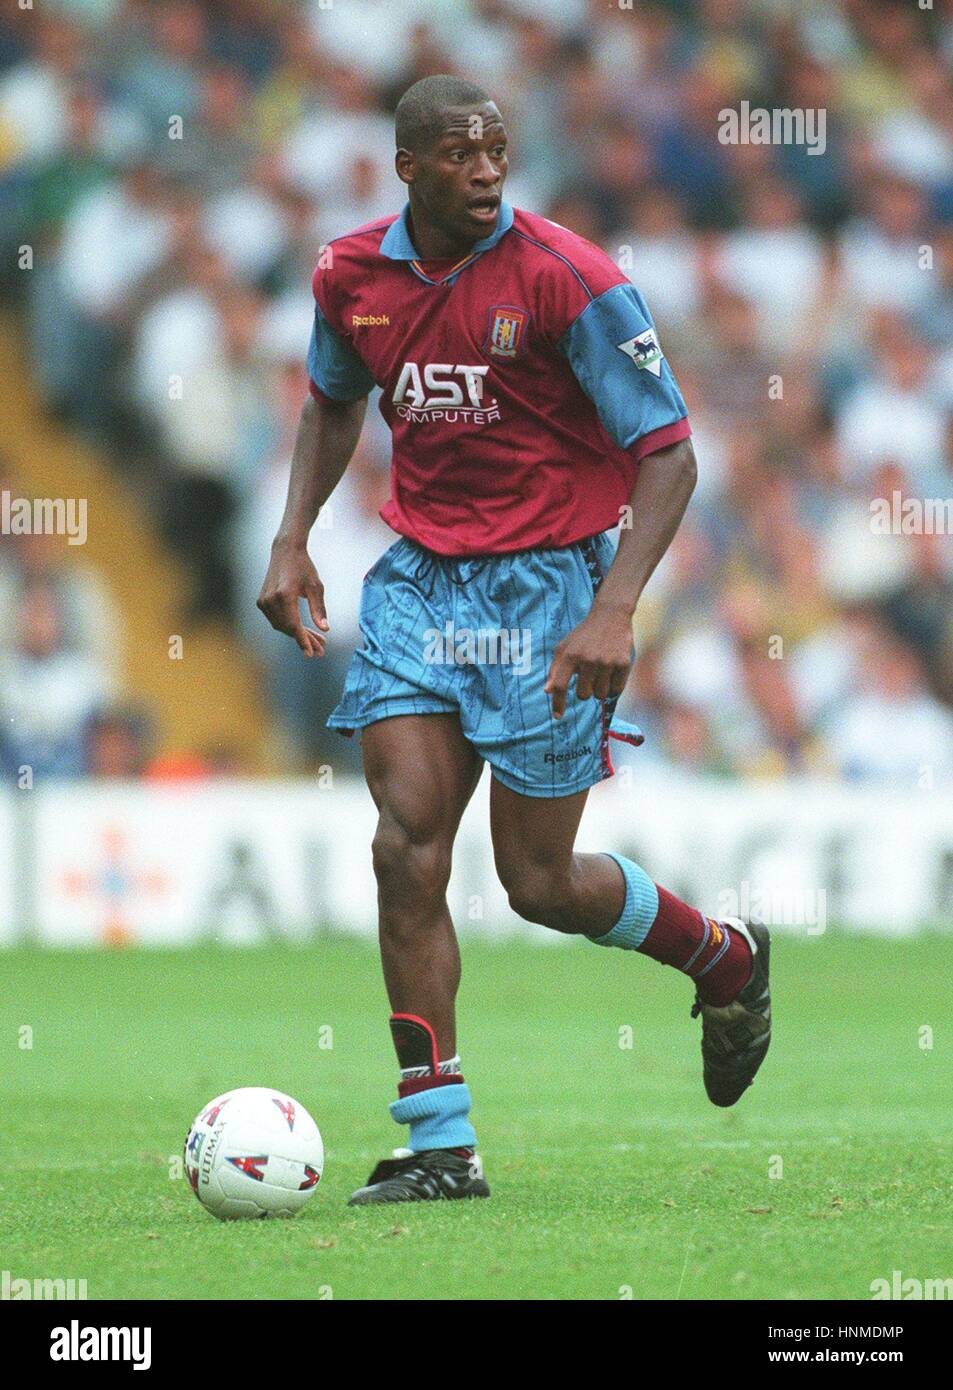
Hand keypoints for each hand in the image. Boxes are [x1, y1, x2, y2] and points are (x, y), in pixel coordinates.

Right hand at [257, 538, 328, 656]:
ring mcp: (263, 601)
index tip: (311, 653)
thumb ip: (319, 609)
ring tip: (316, 642)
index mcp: (284, 594)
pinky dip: (288, 627)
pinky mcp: (262, 601)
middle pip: (287, 627)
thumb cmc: (304, 567)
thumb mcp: (316, 586)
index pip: (293, 624)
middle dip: (304, 640)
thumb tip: (325, 629)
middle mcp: (270, 599)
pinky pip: (276, 620)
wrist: (285, 552)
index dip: (302, 640)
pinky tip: (303, 631)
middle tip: (320, 650)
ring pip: (281, 626)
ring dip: (297, 635)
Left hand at [544, 605, 633, 718]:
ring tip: (600, 672)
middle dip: (584, 690)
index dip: (558, 704)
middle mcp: (588, 659)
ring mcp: (606, 662)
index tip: (558, 716)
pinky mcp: (623, 663)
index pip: (560, 686)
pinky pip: (616, 690)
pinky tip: (612, 672)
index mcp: (570, 655)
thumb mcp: (564, 647)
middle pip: (583, 695)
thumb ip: (555, 669)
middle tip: (588, 676)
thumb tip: (548, 691)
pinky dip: (613, 686)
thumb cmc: (583, 636)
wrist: (610, 616)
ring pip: (600, 695)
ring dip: (599, 688)